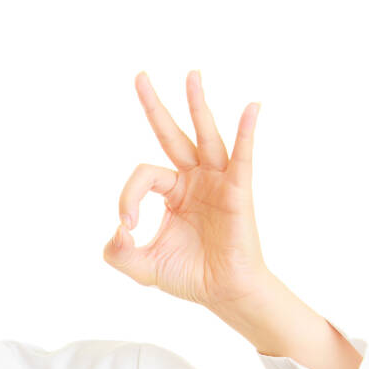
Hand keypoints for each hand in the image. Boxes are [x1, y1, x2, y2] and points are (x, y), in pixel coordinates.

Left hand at [103, 71, 271, 320]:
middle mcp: (194, 180)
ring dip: (197, 105)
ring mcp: (217, 182)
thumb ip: (117, 252)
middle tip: (138, 76)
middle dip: (155, 106)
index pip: (143, 175)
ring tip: (191, 75)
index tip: (127, 225)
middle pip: (172, 135)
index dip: (127, 196)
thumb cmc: (188, 277)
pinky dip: (246, 132)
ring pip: (206, 136)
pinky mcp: (238, 191)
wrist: (222, 293)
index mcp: (173, 192)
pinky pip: (242, 157)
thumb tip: (117, 229)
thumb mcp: (141, 266)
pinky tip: (251, 108)